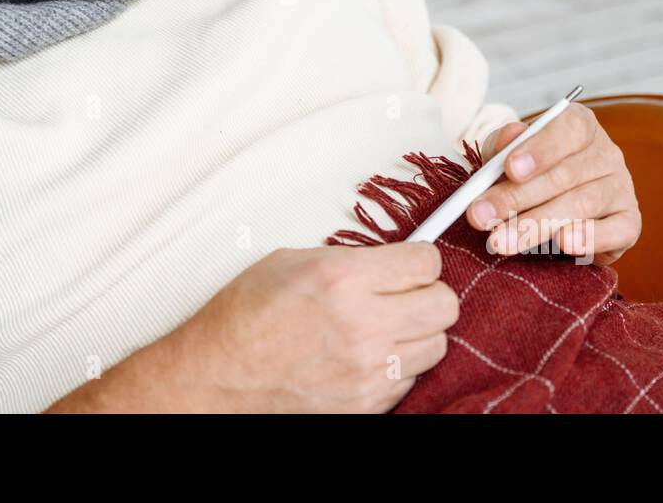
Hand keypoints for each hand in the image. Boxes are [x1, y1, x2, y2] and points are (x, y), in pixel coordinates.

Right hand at [166, 243, 458, 412]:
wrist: (217, 376)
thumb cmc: (243, 317)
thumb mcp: (292, 261)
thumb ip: (350, 260)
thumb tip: (389, 261)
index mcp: (342, 278)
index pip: (426, 263)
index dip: (421, 260)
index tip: (412, 263)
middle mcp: (362, 324)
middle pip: (444, 305)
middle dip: (429, 293)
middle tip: (407, 293)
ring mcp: (368, 369)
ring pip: (435, 344)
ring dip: (416, 332)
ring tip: (384, 326)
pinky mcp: (367, 403)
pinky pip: (410, 378)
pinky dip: (398, 365)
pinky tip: (368, 354)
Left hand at [466, 103, 640, 266]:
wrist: (556, 210)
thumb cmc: (530, 176)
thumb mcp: (508, 155)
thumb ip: (503, 145)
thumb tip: (508, 139)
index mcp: (579, 126)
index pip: (567, 129)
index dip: (539, 149)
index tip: (510, 169)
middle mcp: (605, 153)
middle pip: (565, 174)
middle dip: (517, 198)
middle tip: (482, 218)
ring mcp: (621, 187)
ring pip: (582, 204)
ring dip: (537, 224)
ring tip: (502, 241)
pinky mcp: (629, 222)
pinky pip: (615, 230)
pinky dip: (589, 237)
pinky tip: (564, 244)